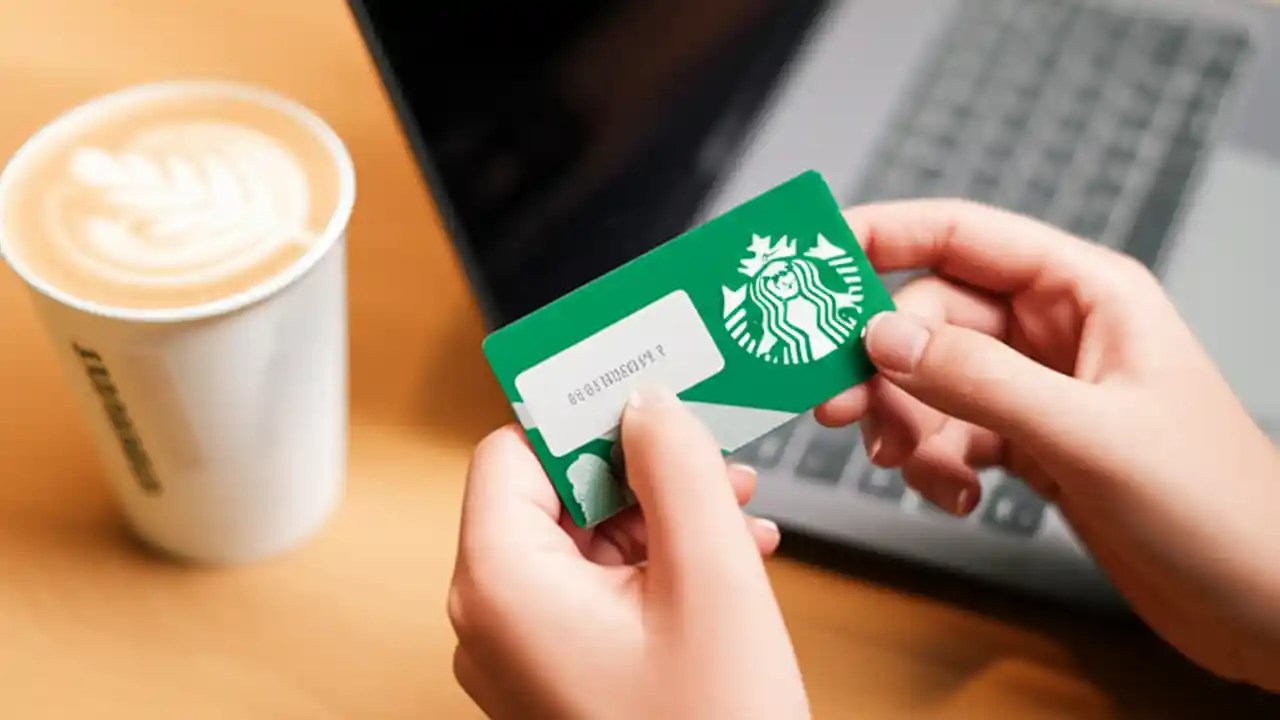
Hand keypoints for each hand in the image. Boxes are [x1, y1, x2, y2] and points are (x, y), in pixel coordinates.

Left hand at [449, 385, 809, 718]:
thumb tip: (648, 402)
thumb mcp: (710, 579)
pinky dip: (655, 566)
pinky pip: (595, 591)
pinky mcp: (557, 674)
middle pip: (552, 492)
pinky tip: (726, 558)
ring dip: (659, 515)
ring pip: (582, 541)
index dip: (582, 414)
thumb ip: (676, 468)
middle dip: (639, 467)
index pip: (515, 451)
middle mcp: (493, 617)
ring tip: (737, 512)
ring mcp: (523, 652)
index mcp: (502, 584)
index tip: (645, 388)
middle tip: (711, 450)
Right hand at [817, 200, 1279, 690]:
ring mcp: (1042, 389)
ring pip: (933, 379)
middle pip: (931, 317)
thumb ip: (980, 380)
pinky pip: (952, 432)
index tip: (811, 255)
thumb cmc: (1216, 506)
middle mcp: (1058, 332)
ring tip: (910, 467)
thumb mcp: (1088, 434)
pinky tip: (960, 495)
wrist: (1260, 603)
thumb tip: (883, 338)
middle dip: (883, 365)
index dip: (881, 235)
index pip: (962, 235)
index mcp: (1087, 293)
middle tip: (837, 407)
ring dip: (907, 423)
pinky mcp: (1033, 443)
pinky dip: (937, 463)